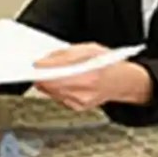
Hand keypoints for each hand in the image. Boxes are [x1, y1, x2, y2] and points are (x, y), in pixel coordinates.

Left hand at [33, 44, 152, 110]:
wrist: (122, 82)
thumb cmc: (108, 63)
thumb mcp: (89, 49)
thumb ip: (67, 54)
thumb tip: (47, 58)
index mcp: (90, 74)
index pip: (59, 72)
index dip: (44, 67)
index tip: (35, 63)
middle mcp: (86, 91)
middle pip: (53, 85)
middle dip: (42, 75)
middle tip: (36, 68)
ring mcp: (82, 101)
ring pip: (53, 92)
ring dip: (47, 83)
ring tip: (46, 73)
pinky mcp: (78, 107)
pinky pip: (59, 97)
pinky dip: (55, 89)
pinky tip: (58, 82)